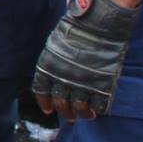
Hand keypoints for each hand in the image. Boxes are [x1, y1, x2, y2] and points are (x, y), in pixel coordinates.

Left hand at [32, 0, 139, 119]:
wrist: (98, 23)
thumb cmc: (77, 27)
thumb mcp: (56, 42)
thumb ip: (55, 60)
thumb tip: (55, 72)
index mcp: (47, 66)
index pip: (41, 91)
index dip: (45, 102)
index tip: (49, 109)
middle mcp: (62, 77)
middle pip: (60, 102)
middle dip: (65, 112)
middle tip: (71, 117)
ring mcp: (82, 83)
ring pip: (79, 107)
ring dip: (83, 114)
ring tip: (87, 116)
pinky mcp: (101, 85)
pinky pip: (99, 104)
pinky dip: (99, 109)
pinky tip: (100, 109)